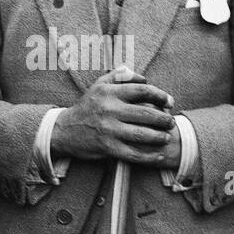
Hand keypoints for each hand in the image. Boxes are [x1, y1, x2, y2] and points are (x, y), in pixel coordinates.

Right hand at [52, 66, 175, 165]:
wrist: (63, 131)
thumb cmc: (87, 107)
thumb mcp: (98, 86)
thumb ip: (120, 76)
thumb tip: (143, 78)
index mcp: (109, 92)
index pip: (143, 90)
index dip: (161, 96)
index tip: (169, 102)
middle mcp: (109, 110)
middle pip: (147, 113)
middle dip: (164, 119)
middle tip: (170, 123)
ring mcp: (108, 129)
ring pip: (143, 134)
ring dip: (159, 137)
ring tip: (166, 137)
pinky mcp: (106, 147)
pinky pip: (133, 153)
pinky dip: (149, 156)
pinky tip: (157, 155)